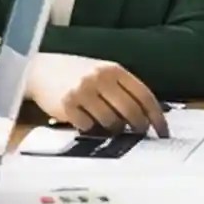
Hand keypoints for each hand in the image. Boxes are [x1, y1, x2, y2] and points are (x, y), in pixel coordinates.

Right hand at [25, 53, 168, 137]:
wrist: (41, 69)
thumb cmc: (76, 74)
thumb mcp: (102, 73)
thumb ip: (122, 89)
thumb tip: (147, 116)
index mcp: (114, 69)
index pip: (144, 95)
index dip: (156, 116)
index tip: (163, 131)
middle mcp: (100, 78)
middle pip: (131, 111)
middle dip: (139, 127)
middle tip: (140, 134)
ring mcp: (84, 91)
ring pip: (111, 122)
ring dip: (113, 129)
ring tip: (106, 124)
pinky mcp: (68, 104)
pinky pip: (88, 127)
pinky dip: (90, 128)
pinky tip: (85, 120)